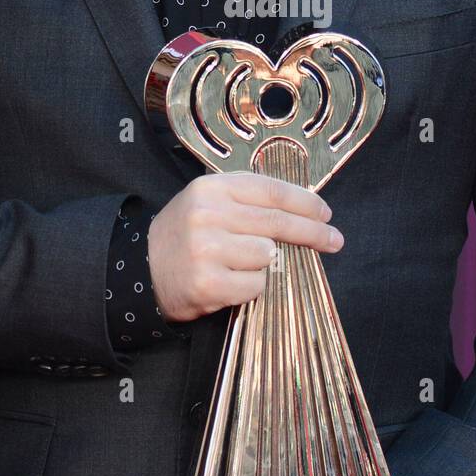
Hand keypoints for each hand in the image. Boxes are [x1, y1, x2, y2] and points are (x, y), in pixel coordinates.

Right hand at [147, 171, 343, 323]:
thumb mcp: (208, 202)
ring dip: (267, 264)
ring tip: (241, 265)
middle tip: (334, 241)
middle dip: (313, 233)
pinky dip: (252, 287)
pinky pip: (256, 285)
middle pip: (277, 222)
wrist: (140, 270)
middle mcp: (208, 214)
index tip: (326, 214)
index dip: (306, 203)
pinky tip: (231, 282)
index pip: (272, 191)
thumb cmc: (185, 235)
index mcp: (212, 188)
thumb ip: (248, 200)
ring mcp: (207, 249)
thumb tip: (304, 210)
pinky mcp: (208, 283)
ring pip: (268, 256)